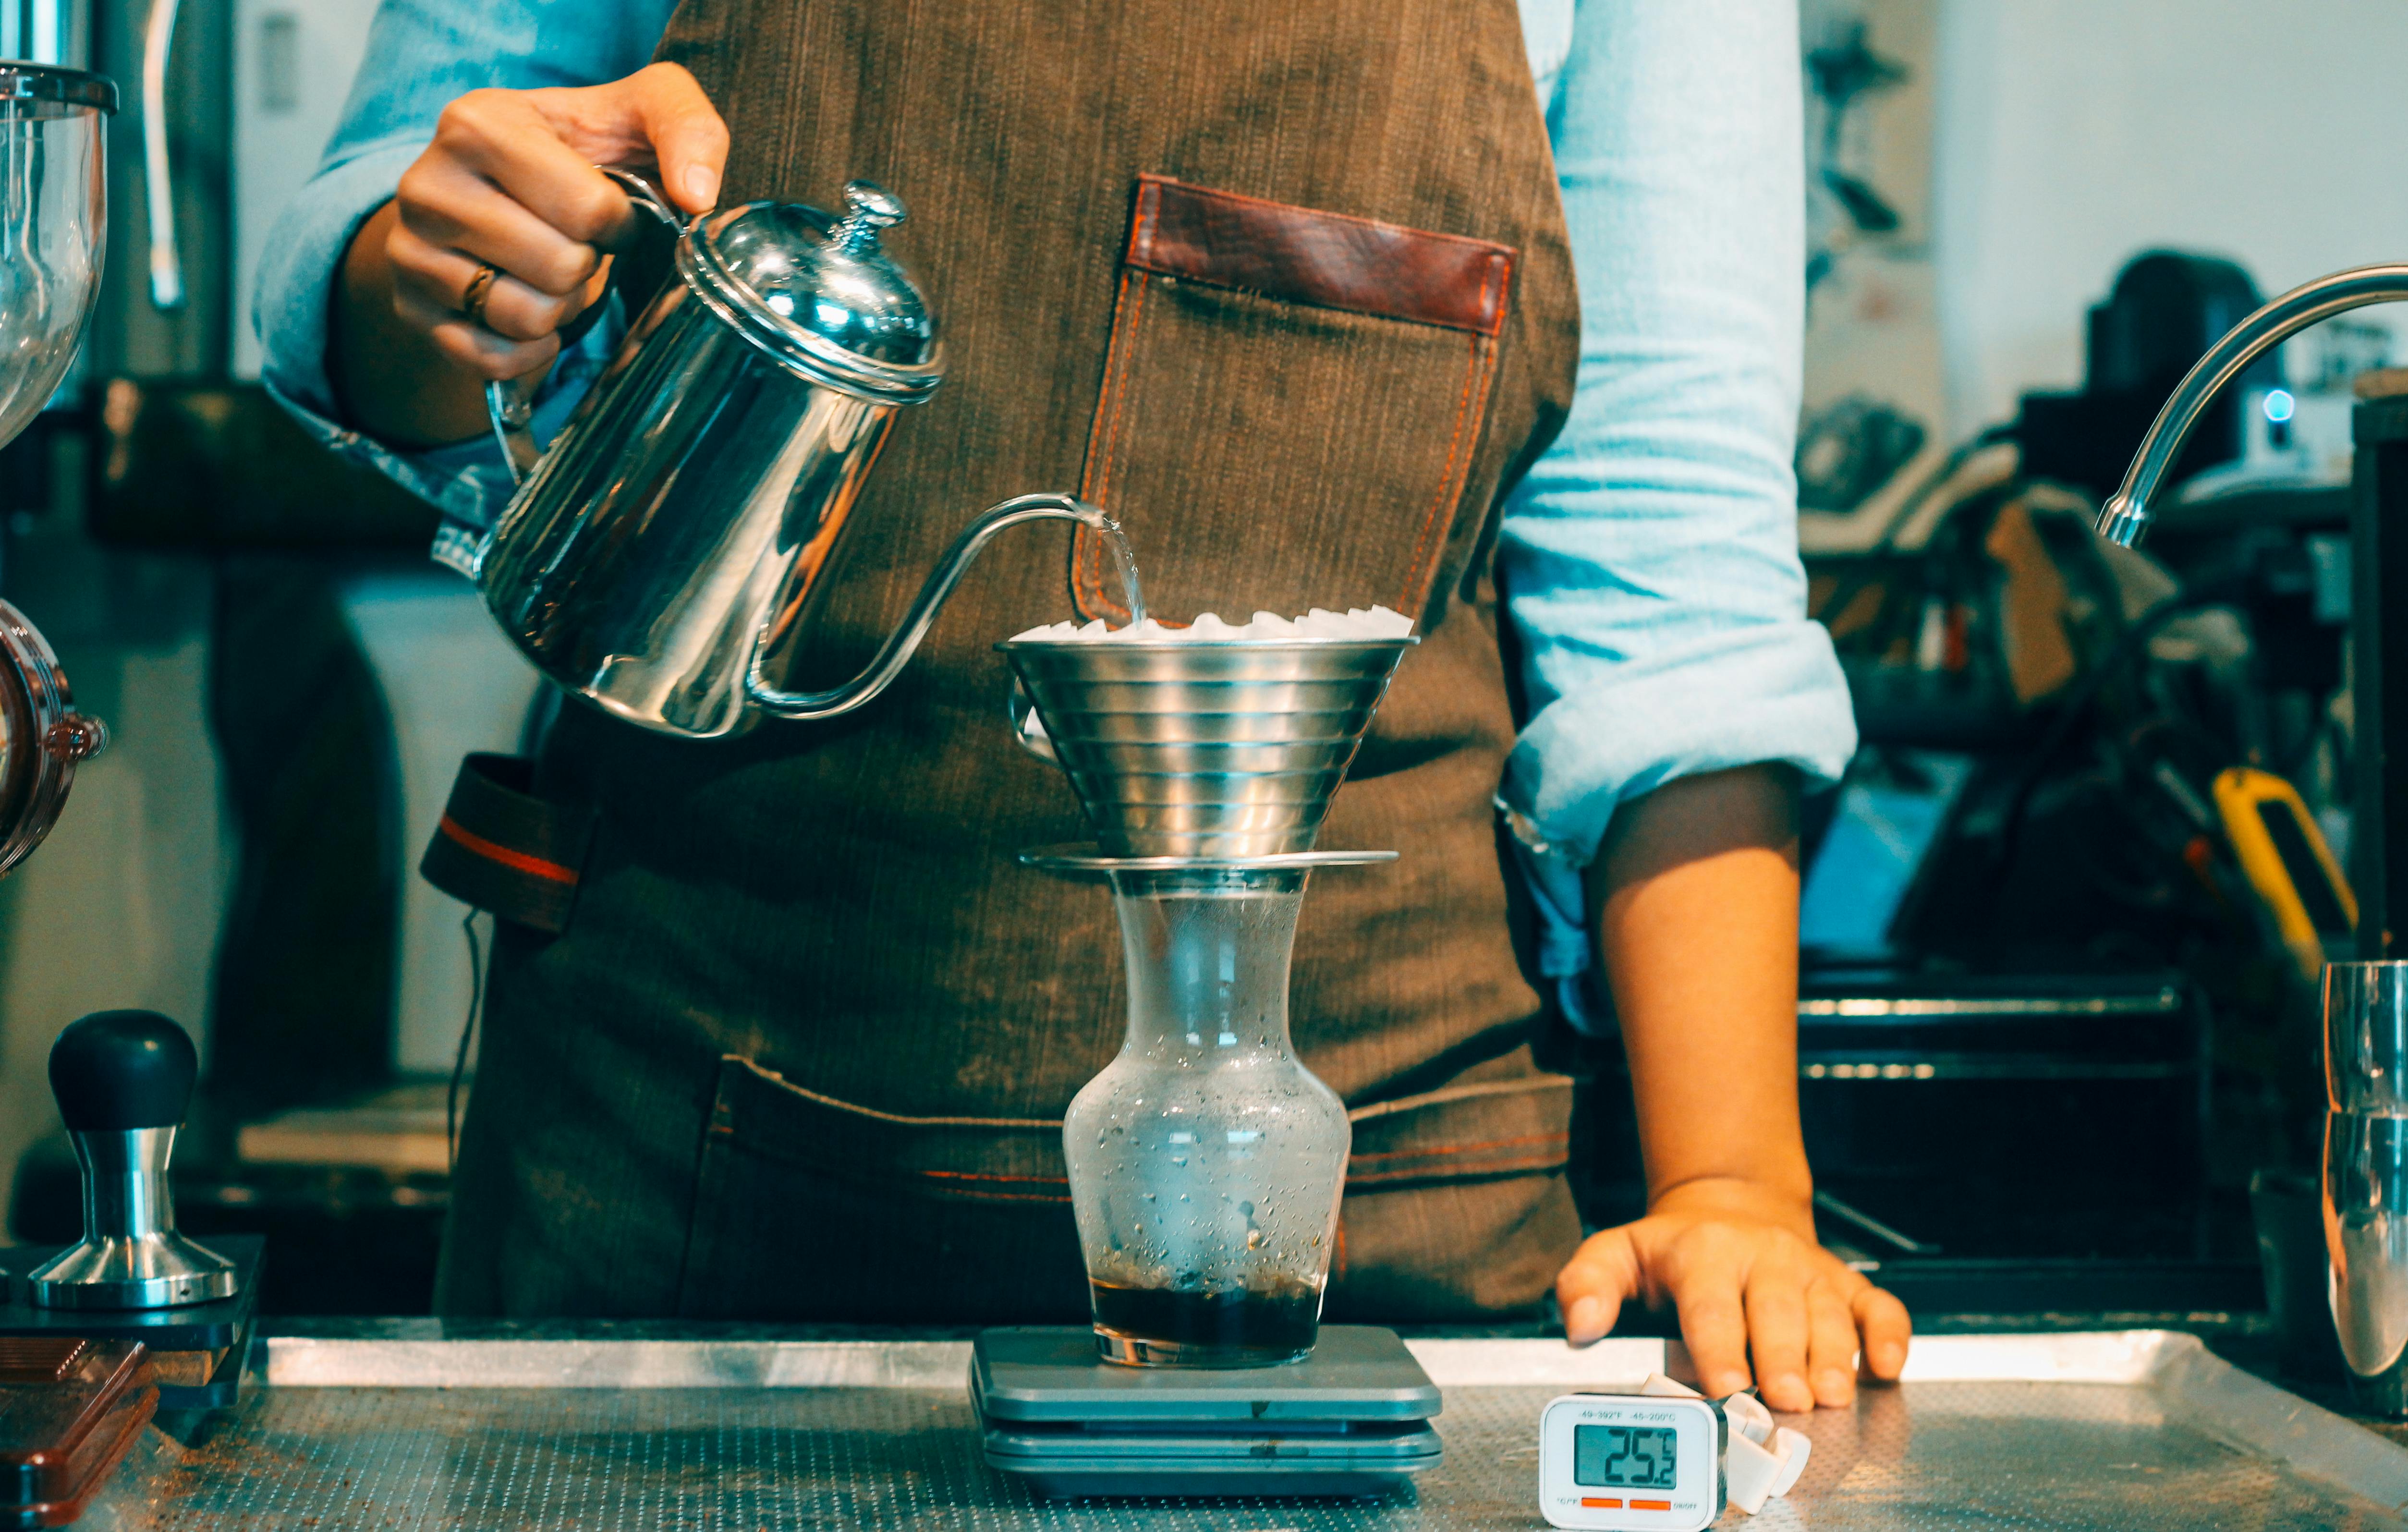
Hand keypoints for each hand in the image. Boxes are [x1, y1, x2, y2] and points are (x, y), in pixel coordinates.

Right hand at [334, 63, 728, 443]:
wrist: (501, 190)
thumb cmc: (582, 152)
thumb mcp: (642, 114)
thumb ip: (689, 130)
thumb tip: (698, 196)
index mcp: (476, 124)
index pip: (585, 209)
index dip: (618, 221)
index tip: (607, 207)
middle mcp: (425, 185)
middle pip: (558, 267)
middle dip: (588, 265)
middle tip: (578, 243)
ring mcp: (409, 251)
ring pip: (526, 317)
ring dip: (562, 308)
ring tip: (554, 273)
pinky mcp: (411, 309)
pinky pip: (493, 358)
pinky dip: (531, 349)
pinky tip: (535, 312)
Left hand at [1555, 1179, 1910, 1412]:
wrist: (1728, 1209)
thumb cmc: (1673, 1251)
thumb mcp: (1617, 1253)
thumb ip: (1588, 1285)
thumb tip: (1579, 1326)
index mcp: (1705, 1252)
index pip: (1711, 1303)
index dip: (1719, 1346)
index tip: (1723, 1384)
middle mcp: (1763, 1257)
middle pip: (1776, 1311)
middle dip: (1783, 1358)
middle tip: (1787, 1400)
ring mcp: (1809, 1270)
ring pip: (1829, 1312)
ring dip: (1834, 1356)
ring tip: (1832, 1395)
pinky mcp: (1846, 1283)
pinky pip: (1878, 1306)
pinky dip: (1890, 1334)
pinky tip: (1887, 1366)